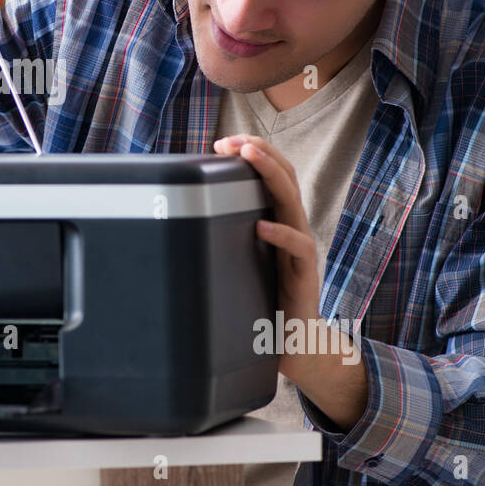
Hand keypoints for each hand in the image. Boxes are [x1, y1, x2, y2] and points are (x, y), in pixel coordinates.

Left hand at [213, 133, 321, 381]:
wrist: (290, 345)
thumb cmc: (261, 302)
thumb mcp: (238, 262)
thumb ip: (222, 238)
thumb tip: (179, 219)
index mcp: (279, 222)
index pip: (272, 176)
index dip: (253, 154)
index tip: (223, 143)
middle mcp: (293, 229)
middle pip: (285, 178)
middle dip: (261, 152)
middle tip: (234, 140)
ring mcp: (301, 251)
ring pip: (293, 202)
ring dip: (270, 175)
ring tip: (249, 156)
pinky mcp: (304, 276)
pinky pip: (299, 248)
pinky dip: (281, 233)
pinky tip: (261, 225)